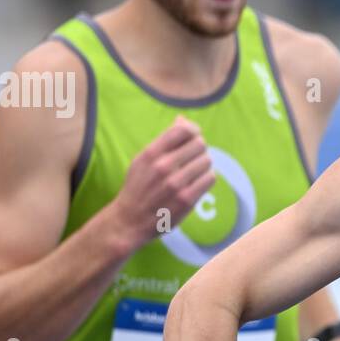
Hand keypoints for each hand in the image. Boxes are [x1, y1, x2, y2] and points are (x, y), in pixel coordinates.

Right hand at [108, 115, 214, 249]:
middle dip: (199, 149)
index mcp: (151, 153)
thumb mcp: (143, 160)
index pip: (183, 130)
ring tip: (194, 172)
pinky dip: (207, 178)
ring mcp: (176, 184)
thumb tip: (183, 119)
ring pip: (207, 161)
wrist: (129, 221)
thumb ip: (164, 140)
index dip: (193, 131)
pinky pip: (210, 178)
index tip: (193, 137)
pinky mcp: (187, 200)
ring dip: (204, 165)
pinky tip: (198, 182)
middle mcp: (163, 166)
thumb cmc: (137, 187)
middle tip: (192, 159)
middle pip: (200, 144)